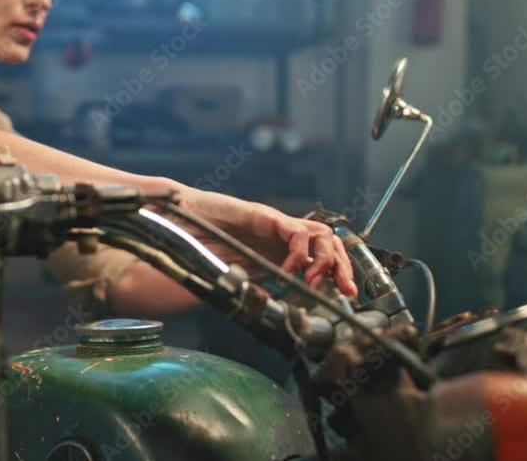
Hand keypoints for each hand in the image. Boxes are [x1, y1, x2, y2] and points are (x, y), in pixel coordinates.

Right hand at [184, 189, 357, 296]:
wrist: (182, 219)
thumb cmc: (204, 242)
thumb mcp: (239, 270)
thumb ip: (256, 282)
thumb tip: (267, 310)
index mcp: (281, 246)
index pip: (323, 254)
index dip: (338, 273)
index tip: (344, 295)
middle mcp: (284, 233)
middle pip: (331, 242)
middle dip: (343, 267)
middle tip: (345, 290)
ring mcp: (276, 223)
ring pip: (321, 233)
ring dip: (325, 260)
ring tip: (314, 281)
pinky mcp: (265, 216)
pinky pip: (295, 232)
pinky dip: (299, 253)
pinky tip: (288, 270)